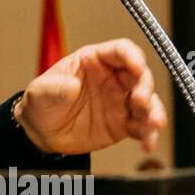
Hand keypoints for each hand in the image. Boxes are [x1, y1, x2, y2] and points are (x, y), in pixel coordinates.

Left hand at [13, 38, 167, 155]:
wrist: (42, 133)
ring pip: (148, 102)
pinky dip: (148, 135)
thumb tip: (72, 86)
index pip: (120, 51)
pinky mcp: (124, 124)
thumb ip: (55, 88)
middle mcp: (113, 78)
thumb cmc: (41, 103)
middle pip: (140, 75)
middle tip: (140, 101)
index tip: (137, 68)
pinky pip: (142, 127)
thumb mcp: (40, 92)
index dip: (132, 56)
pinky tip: (147, 143)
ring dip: (154, 111)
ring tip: (153, 124)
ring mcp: (120, 101)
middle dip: (145, 87)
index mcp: (94, 61)